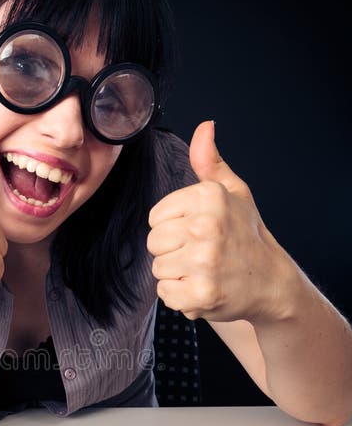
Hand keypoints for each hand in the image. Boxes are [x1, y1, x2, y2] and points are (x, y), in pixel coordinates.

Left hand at [147, 120, 287, 322]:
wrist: (271, 282)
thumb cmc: (246, 235)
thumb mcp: (233, 192)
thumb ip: (210, 162)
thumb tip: (204, 127)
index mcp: (209, 197)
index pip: (155, 217)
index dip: (173, 227)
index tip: (197, 232)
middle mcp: (206, 226)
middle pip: (154, 243)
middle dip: (172, 252)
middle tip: (202, 254)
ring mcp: (204, 262)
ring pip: (159, 269)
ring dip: (177, 275)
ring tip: (204, 271)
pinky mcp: (201, 293)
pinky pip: (166, 294)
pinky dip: (181, 297)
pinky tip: (203, 288)